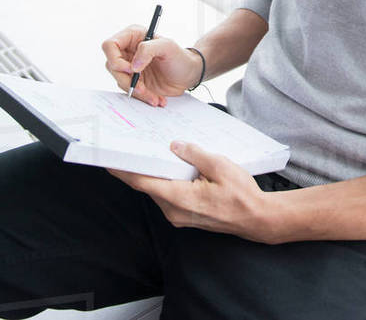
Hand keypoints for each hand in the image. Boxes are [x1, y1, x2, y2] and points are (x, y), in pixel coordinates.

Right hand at [100, 25, 202, 106]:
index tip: (131, 70)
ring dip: (136, 91)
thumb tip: (133, 65)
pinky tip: (156, 98)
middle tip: (142, 88)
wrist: (188, 74)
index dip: (116, 59)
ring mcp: (130, 67)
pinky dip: (142, 98)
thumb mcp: (168, 46)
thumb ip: (148, 50)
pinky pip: (130, 91)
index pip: (110, 45)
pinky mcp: (134, 81)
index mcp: (132, 36)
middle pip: (112, 66)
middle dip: (127, 80)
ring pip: (120, 81)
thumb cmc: (180, 57)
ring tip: (154, 96)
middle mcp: (128, 51)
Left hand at [108, 142, 277, 243]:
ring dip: (150, 174)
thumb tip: (175, 146)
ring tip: (144, 153)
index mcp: (179, 198)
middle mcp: (174, 211)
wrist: (257, 219)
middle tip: (124, 148)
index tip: (108, 159)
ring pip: (156, 191)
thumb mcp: (220, 166)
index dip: (123, 170)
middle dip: (134, 168)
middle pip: (146, 186)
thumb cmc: (242, 196)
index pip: (142, 182)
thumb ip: (195, 154)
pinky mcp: (184, 215)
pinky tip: (167, 167)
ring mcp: (179, 215)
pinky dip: (162, 181)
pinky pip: (167, 196)